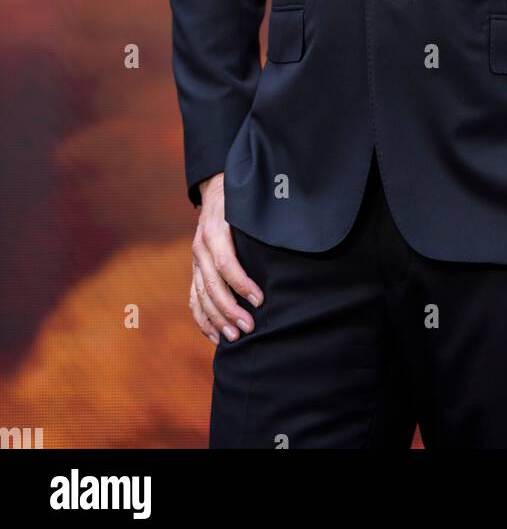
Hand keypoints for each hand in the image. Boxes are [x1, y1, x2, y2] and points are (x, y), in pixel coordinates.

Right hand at [188, 173, 264, 345]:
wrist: (216, 190)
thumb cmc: (240, 201)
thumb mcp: (247, 207)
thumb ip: (260, 222)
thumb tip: (290, 236)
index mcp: (215, 231)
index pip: (225, 262)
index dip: (241, 283)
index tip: (260, 300)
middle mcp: (201, 248)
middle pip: (212, 285)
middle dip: (229, 309)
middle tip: (248, 327)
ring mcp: (196, 261)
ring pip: (201, 295)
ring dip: (217, 319)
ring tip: (234, 338)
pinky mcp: (195, 271)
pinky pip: (194, 299)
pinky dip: (203, 319)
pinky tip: (215, 336)